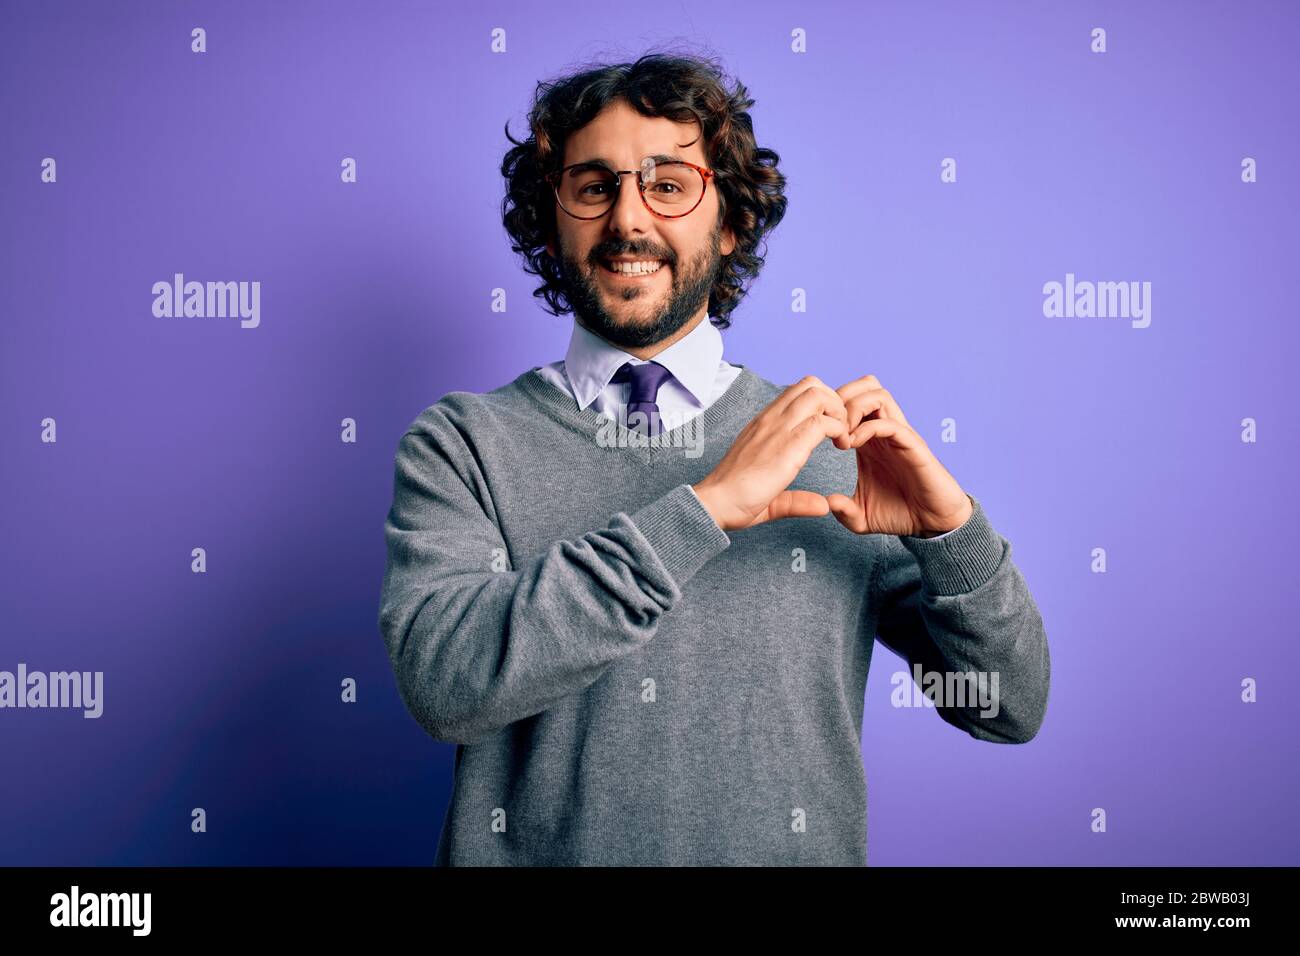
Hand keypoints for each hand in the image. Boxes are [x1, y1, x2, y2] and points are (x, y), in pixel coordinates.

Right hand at [692, 376, 848, 530]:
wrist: (715, 503)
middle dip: (835, 402)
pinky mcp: (788, 445)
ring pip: (818, 396)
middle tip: (841, 430)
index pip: (797, 392)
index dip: (821, 404)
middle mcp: (771, 420)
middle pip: (810, 384)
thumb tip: (822, 505)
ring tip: (842, 437)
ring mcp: (778, 429)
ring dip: (839, 412)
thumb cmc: (734, 500)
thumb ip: (797, 499)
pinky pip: (822, 422)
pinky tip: (841, 446)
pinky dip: (840, 430)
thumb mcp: (772, 494)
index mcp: (764, 425)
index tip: (830, 430)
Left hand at [824, 374, 972, 536]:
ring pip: (878, 394)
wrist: (932, 524)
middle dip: (839, 398)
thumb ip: (843, 511)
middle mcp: (884, 431)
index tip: (815, 433)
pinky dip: (867, 428)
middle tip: (828, 427)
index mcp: (869, 440)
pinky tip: (852, 446)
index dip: (829, 409)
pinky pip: (890, 423)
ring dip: (853, 408)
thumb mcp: (861, 517)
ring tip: (842, 436)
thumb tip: (827, 503)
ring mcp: (899, 435)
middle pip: (863, 387)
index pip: (849, 401)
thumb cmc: (900, 515)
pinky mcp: (913, 446)